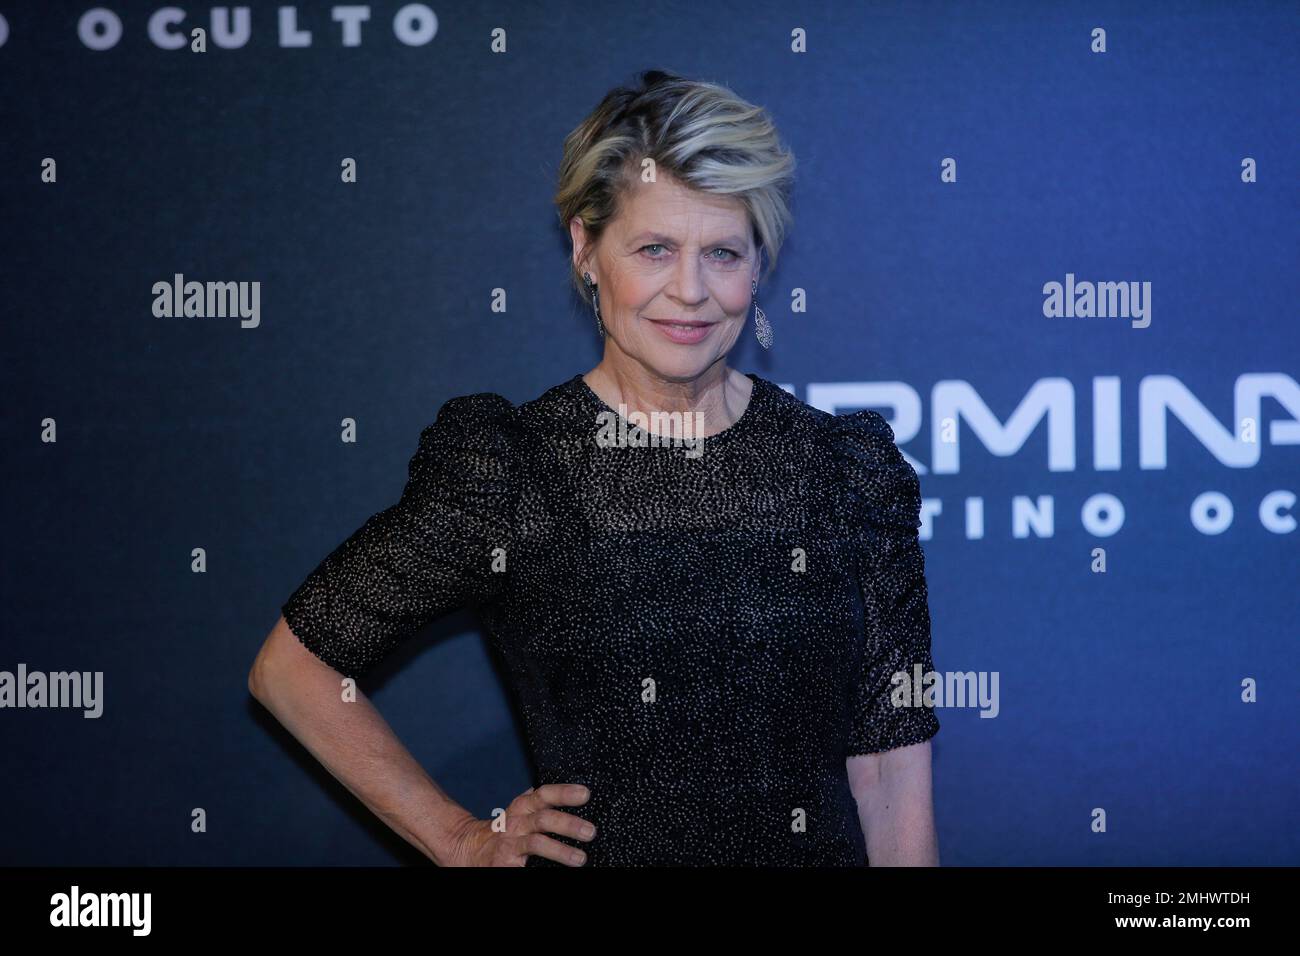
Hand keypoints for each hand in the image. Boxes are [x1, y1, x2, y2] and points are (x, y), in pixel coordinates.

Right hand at [444, 783, 596, 865]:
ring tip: (580, 858)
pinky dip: (541, 869)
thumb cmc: (504, 830)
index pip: (544, 795)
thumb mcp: (519, 811)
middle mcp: (516, 823)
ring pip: (536, 844)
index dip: (564, 792)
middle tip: (590, 831)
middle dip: (568, 824)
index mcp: (522, 808)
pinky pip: (525, 867)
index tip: (585, 794)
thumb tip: (571, 791)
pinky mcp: (506, 864)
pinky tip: (554, 872)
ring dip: (559, 851)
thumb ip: (538, 801)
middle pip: (543, 819)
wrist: (468, 849)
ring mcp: (510, 844)